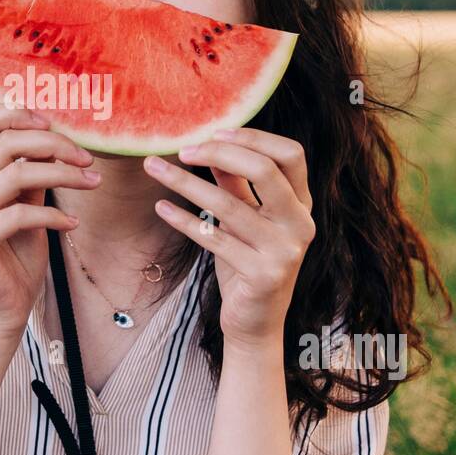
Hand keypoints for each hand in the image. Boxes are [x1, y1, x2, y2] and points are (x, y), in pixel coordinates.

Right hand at [0, 104, 99, 337]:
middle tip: (87, 160)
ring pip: (14, 175)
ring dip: (61, 175)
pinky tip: (72, 225)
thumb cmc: (16, 256)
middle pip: (5, 145)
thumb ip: (31, 173)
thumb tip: (54, 137)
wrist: (2, 311)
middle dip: (54, 145)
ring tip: (90, 184)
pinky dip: (53, 215)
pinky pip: (19, 214)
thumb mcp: (27, 206)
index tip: (54, 124)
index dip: (15, 114)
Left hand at [143, 127, 314, 346]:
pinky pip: (212, 239)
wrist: (256, 323)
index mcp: (301, 205)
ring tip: (153, 169)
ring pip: (228, 205)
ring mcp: (283, 251)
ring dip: (184, 183)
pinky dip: (183, 220)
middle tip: (182, 150)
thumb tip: (211, 144)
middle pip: (265, 170)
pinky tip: (161, 208)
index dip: (253, 137)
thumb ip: (235, 184)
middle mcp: (300, 225)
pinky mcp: (261, 275)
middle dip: (219, 152)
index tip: (214, 131)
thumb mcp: (245, 218)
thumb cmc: (248, 262)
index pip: (290, 154)